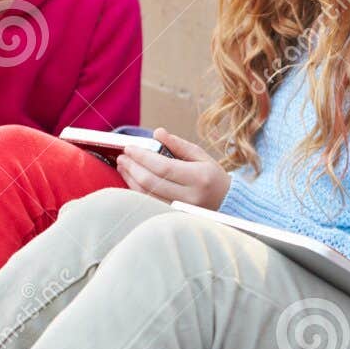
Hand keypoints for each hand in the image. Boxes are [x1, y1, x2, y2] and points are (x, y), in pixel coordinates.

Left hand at [116, 128, 230, 208]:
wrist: (226, 202)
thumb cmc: (212, 176)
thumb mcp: (201, 156)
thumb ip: (178, 144)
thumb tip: (157, 133)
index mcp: (198, 177)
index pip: (163, 167)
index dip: (143, 157)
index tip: (129, 148)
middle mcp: (190, 196)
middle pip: (152, 182)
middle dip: (133, 167)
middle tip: (123, 156)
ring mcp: (181, 209)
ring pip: (147, 194)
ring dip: (130, 179)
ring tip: (123, 166)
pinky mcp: (174, 215)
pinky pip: (150, 202)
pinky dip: (137, 190)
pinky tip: (131, 179)